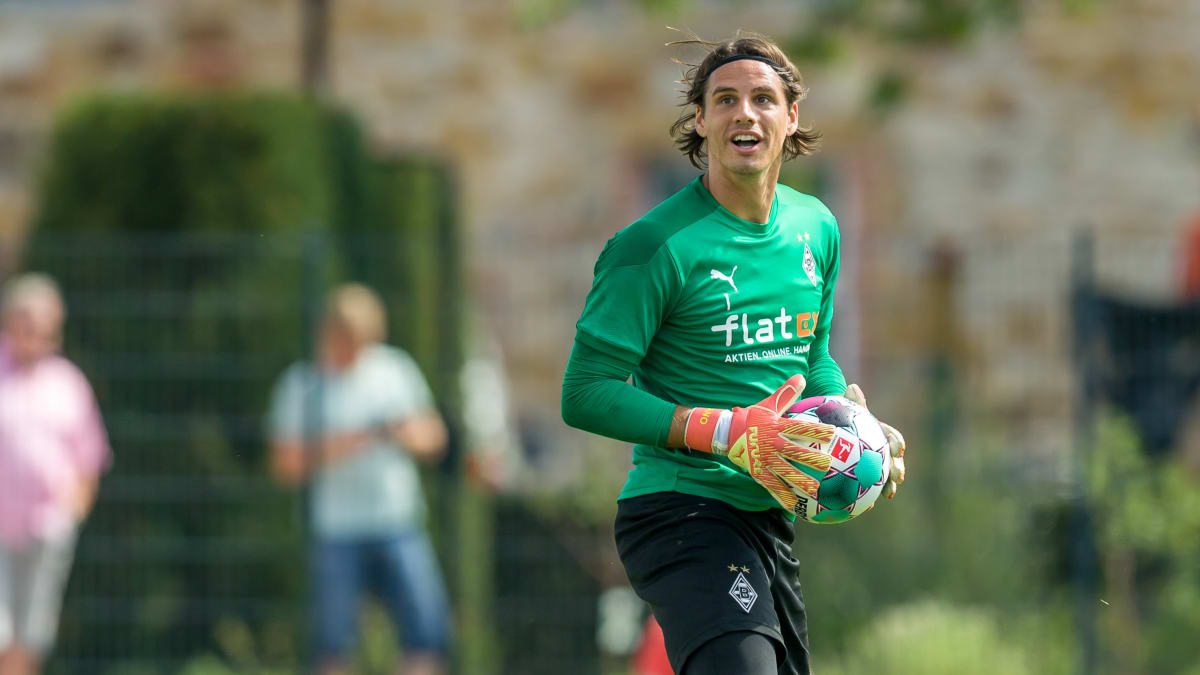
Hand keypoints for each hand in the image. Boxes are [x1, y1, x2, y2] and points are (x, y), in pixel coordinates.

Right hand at [685, 375, 837, 511]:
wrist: (727, 433)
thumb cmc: (752, 418)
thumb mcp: (768, 404)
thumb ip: (786, 393)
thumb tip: (801, 376)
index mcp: (776, 427)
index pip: (798, 428)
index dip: (815, 430)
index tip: (833, 433)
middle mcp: (771, 444)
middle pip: (793, 452)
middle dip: (811, 458)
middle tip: (828, 465)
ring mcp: (764, 459)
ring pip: (784, 471)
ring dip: (799, 481)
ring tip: (815, 489)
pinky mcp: (758, 471)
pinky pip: (771, 485)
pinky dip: (781, 495)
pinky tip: (793, 504)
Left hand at [843, 384, 906, 498]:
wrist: (837, 431)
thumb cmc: (843, 419)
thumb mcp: (847, 409)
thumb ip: (852, 402)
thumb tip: (852, 387)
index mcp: (880, 435)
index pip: (892, 438)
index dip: (897, 444)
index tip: (897, 449)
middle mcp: (882, 451)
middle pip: (894, 460)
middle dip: (898, 469)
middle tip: (898, 477)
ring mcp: (876, 465)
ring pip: (886, 477)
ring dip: (889, 486)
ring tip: (887, 495)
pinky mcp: (866, 478)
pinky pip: (870, 489)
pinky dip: (869, 498)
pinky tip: (865, 508)